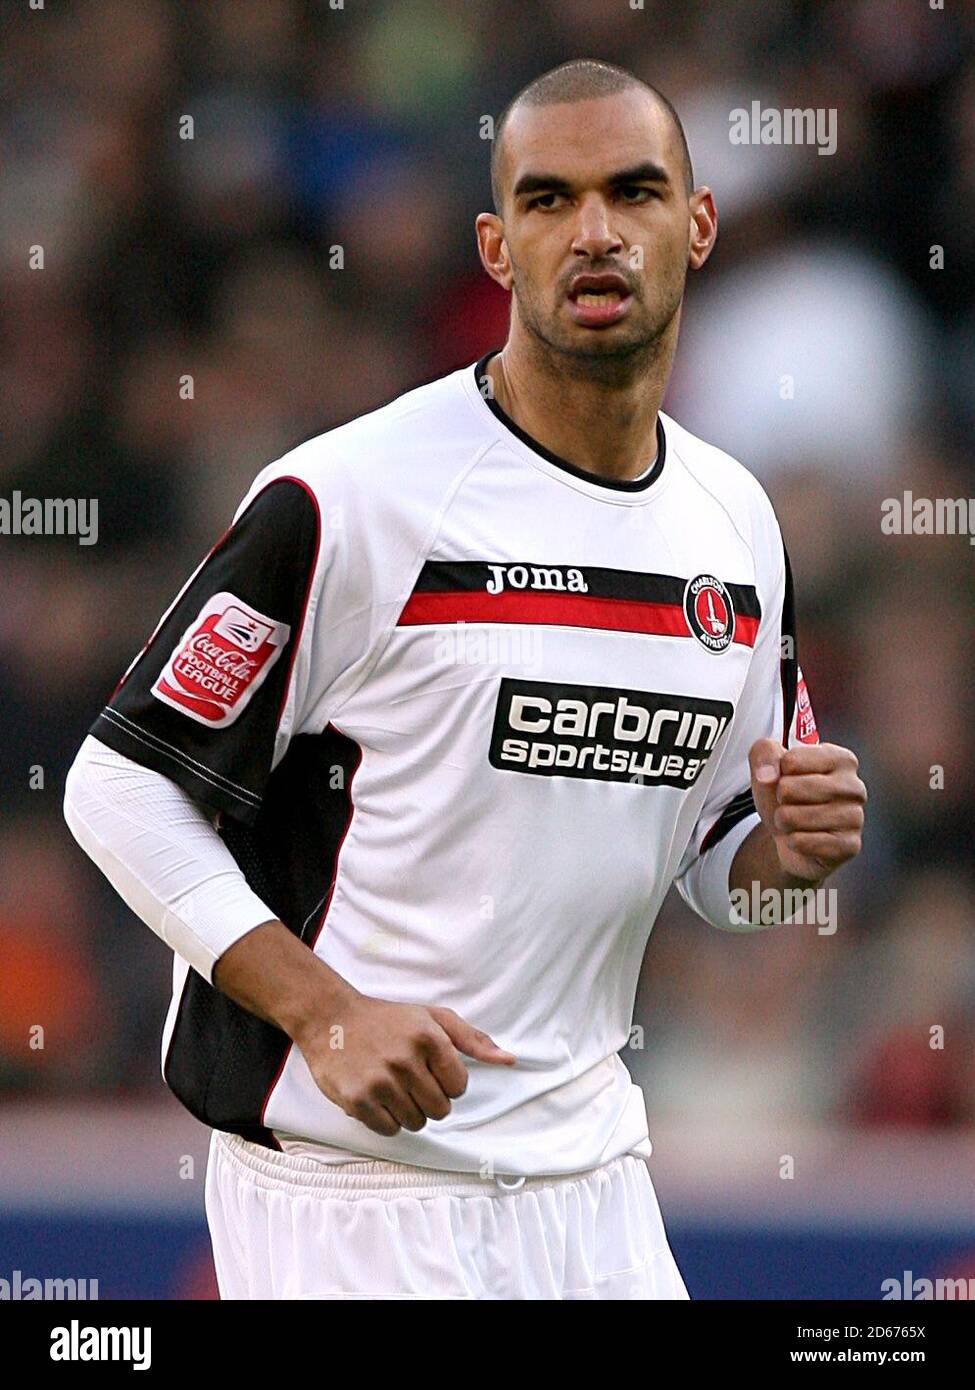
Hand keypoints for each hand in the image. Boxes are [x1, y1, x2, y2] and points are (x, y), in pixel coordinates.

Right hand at [295, 992, 515, 1137]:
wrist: (330, 1017)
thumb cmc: (387, 1019)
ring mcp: (380, 1080)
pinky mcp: (357, 1099)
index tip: (430, 1071)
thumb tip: (509, 1060)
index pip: (459, 1087)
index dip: (447, 1083)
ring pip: (416, 1123)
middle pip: (440, 1110)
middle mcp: (405, 1059)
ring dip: (408, 1111)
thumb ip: (473, 1039)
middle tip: (410, 1082)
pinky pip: (389, 1130)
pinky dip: (387, 1120)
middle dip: (429, 1100)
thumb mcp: (432, 1017)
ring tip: (392, 1087)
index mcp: (429, 1037)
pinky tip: (377, 1098)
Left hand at [748, 738, 866, 882]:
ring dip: (783, 822)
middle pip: (789, 788)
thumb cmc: (788, 798)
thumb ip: (764, 753)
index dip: (778, 772)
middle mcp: (854, 787)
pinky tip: (803, 838)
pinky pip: (801, 842)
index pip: (791, 760)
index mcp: (841, 759)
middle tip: (789, 803)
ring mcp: (855, 818)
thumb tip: (767, 774)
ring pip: (792, 817)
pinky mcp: (848, 846)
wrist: (792, 838)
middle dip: (779, 800)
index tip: (788, 777)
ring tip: (794, 821)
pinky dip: (792, 842)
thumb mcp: (769, 768)